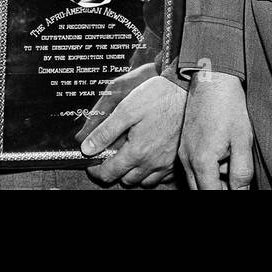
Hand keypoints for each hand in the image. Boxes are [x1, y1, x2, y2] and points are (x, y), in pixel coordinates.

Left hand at [78, 69, 185, 187]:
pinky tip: (147, 157)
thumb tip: (87, 148)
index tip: (92, 162)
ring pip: (144, 181)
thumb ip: (105, 131)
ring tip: (128, 156)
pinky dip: (151, 172)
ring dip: (133, 173)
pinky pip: (161, 177)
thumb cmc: (157, 97)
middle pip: (127, 180)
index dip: (97, 170)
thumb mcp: (125, 110)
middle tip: (110, 155)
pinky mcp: (176, 159)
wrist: (184, 91)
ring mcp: (166, 163)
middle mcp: (152, 162)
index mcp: (137, 152)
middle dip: (115, 171)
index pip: (110, 173)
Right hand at [179, 70, 253, 189]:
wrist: (211, 78)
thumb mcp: (242, 141)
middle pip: (200, 190)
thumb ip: (241, 172)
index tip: (238, 188)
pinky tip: (221, 153)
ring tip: (229, 160)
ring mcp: (183, 151)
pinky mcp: (183, 144)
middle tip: (235, 178)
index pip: (212, 195)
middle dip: (217, 189)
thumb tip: (241, 192)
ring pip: (195, 180)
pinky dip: (206, 169)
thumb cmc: (228, 107)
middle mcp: (187, 159)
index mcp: (201, 161)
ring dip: (212, 180)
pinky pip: (192, 167)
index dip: (228, 195)